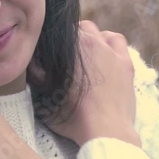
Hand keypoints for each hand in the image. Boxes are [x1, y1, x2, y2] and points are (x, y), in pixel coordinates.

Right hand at [43, 20, 140, 147]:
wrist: (105, 130)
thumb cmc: (73, 116)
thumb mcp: (44, 98)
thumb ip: (36, 77)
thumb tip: (32, 64)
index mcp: (71, 46)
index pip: (60, 31)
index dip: (54, 41)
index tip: (50, 54)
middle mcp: (93, 42)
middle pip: (80, 28)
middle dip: (73, 38)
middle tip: (67, 56)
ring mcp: (113, 52)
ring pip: (100, 33)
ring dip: (93, 39)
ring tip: (87, 54)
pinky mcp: (126, 63)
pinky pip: (118, 42)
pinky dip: (110, 44)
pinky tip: (106, 54)